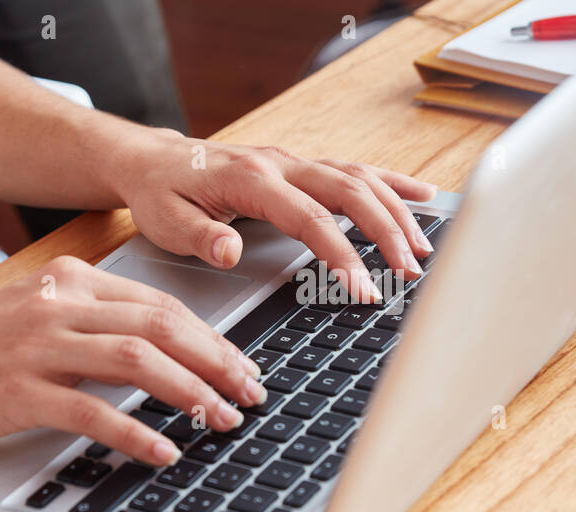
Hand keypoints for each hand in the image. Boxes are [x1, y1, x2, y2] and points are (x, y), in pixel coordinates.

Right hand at [0, 257, 264, 465]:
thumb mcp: (40, 314)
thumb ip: (98, 322)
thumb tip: (169, 349)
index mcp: (71, 280)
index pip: (162, 304)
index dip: (213, 338)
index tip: (242, 366)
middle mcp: (60, 304)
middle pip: (162, 327)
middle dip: (218, 362)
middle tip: (250, 394)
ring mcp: (37, 345)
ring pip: (137, 361)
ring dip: (190, 393)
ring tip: (220, 420)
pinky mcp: (17, 390)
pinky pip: (91, 410)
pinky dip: (135, 432)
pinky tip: (162, 451)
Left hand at [116, 131, 437, 302]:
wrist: (152, 160)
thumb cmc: (160, 192)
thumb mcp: (165, 221)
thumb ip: (200, 238)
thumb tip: (230, 251)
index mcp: (251, 178)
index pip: (308, 219)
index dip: (341, 254)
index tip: (364, 288)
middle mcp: (281, 163)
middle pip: (349, 191)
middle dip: (386, 232)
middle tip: (409, 272)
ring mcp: (295, 162)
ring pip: (360, 179)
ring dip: (397, 211)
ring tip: (422, 249)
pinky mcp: (302, 167)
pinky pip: (356, 170)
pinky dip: (392, 183)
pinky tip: (423, 196)